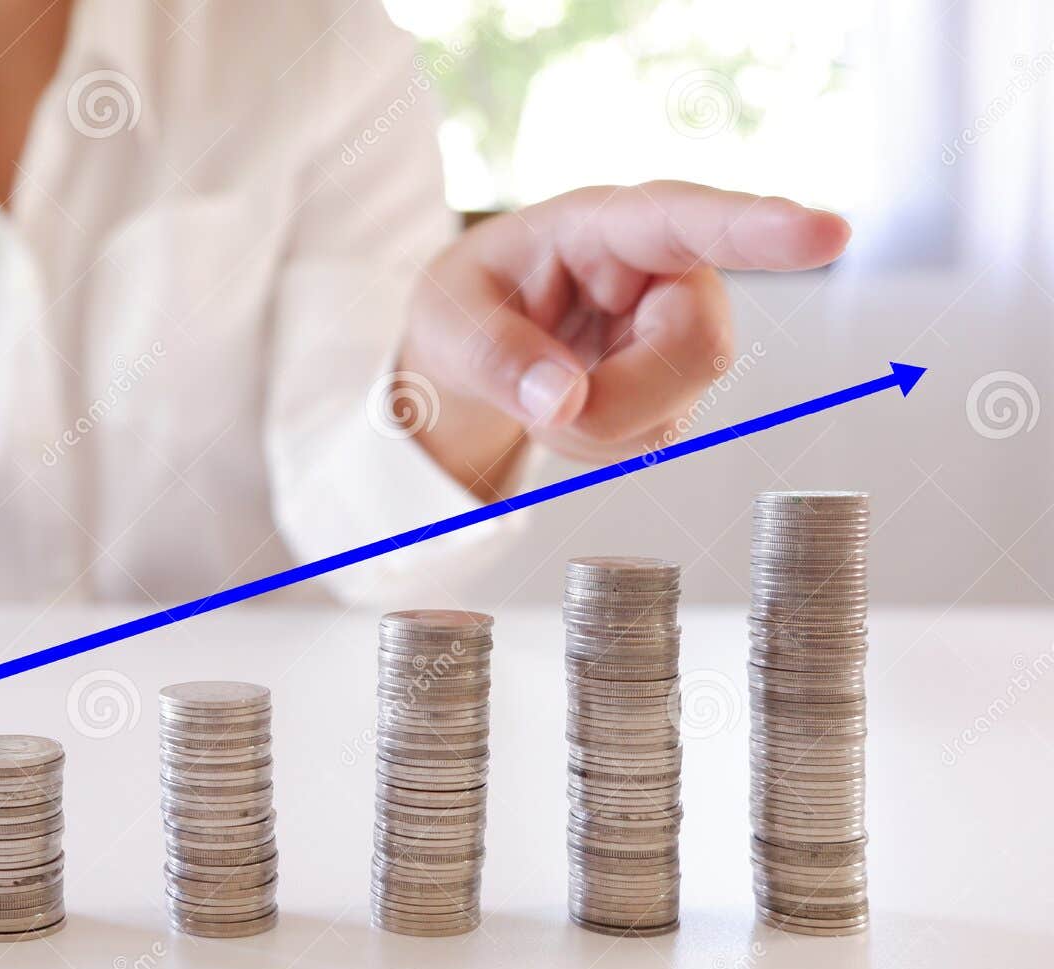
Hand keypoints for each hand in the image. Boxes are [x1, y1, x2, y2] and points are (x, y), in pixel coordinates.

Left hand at [398, 181, 850, 495]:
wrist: (473, 349)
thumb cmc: (467, 306)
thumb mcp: (445, 320)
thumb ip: (494, 355)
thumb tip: (564, 398)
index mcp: (602, 225)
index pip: (687, 220)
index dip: (759, 227)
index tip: (827, 233)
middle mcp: (661, 270)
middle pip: (699, 347)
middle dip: (619, 400)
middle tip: (544, 402)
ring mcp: (680, 330)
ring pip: (678, 404)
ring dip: (596, 426)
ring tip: (545, 389)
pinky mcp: (679, 384)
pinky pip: (654, 438)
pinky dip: (597, 444)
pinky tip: (571, 408)